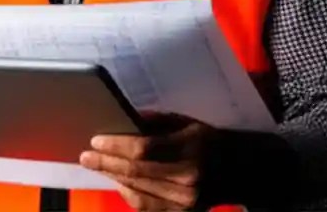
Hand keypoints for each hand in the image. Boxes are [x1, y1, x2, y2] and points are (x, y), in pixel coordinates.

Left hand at [80, 113, 209, 210]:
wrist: (240, 170)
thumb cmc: (208, 141)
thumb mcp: (186, 123)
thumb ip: (156, 122)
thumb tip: (123, 124)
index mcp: (191, 148)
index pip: (144, 149)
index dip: (116, 146)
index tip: (95, 141)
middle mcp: (188, 178)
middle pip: (136, 172)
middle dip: (106, 163)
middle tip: (85, 157)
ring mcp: (186, 202)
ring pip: (138, 192)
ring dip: (113, 178)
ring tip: (98, 166)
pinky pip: (146, 206)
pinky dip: (128, 194)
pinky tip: (119, 182)